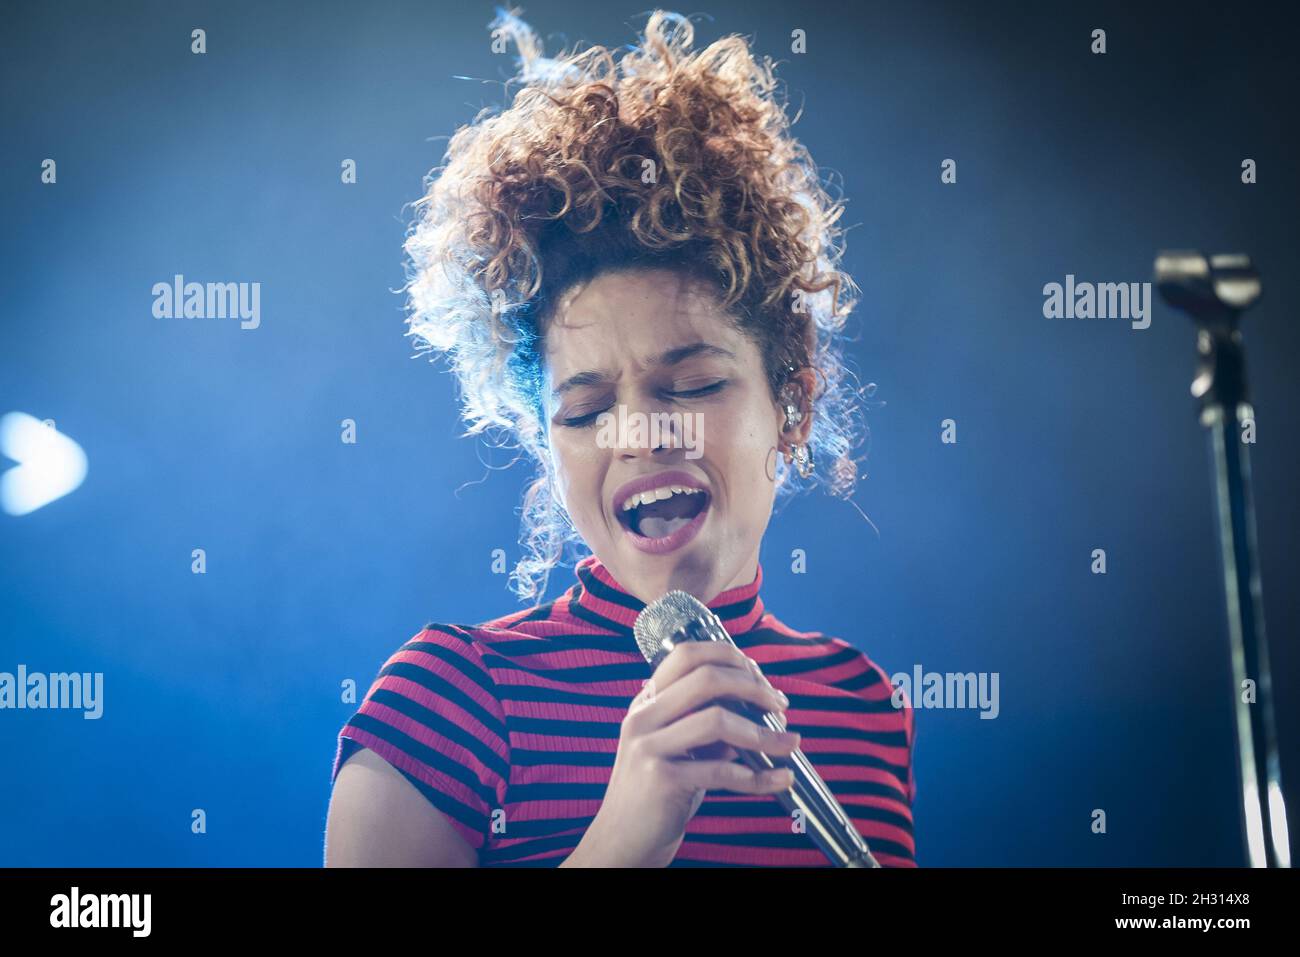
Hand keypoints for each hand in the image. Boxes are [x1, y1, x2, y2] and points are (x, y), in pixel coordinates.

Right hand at [563, 640, 799, 866]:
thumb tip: (759, 708)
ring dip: (763, 732)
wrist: (622, 839)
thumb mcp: (678, 747)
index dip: (729, 656)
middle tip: (780, 706)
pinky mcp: (661, 780)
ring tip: (790, 744)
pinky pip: (720, 771)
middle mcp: (643, 717)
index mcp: (647, 701)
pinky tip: (778, 780)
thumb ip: (707, 723)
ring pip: (716, 720)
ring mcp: (649, 747)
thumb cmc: (658, 792)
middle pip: (706, 679)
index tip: (759, 676)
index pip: (687, 654)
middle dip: (753, 687)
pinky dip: (757, 776)